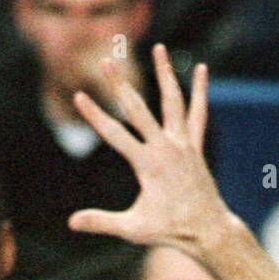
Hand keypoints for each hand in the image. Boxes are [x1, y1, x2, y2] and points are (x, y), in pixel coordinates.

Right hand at [69, 45, 230, 257]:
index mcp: (149, 165)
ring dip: (164, 73)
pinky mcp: (194, 146)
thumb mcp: (133, 229)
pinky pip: (198, 113)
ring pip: (173, 101)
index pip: (115, 134)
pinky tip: (200, 68)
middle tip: (105, 60)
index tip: (78, 96)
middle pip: (138, 109)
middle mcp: (166, 148)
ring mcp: (183, 144)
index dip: (95, 115)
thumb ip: (102, 222)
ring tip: (158, 48)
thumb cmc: (169, 231)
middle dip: (120, 85)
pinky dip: (199, 91)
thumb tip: (71, 223)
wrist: (207, 231)